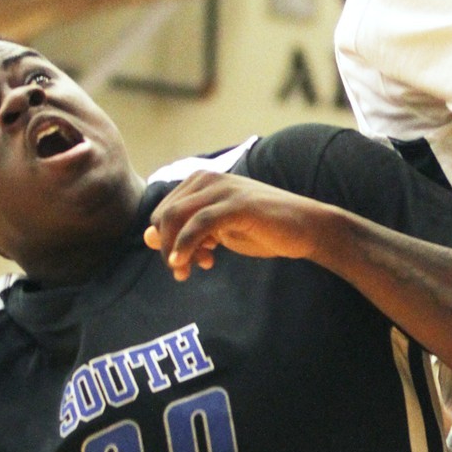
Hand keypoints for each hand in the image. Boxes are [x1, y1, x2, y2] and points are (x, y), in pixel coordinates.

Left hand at [145, 171, 327, 278]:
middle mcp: (208, 178)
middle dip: (168, 247)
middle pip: (165, 215)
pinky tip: (186, 263)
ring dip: (175, 250)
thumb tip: (147, 236)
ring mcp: (223, 189)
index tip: (185, 262)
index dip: (167, 240)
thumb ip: (186, 231)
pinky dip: (186, 245)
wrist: (305, 228)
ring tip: (186, 272)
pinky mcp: (236, 204)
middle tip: (183, 272)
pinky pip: (198, 224)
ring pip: (177, 218)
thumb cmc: (263, 228)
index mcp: (201, 181)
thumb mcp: (218, 231)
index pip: (164, 211)